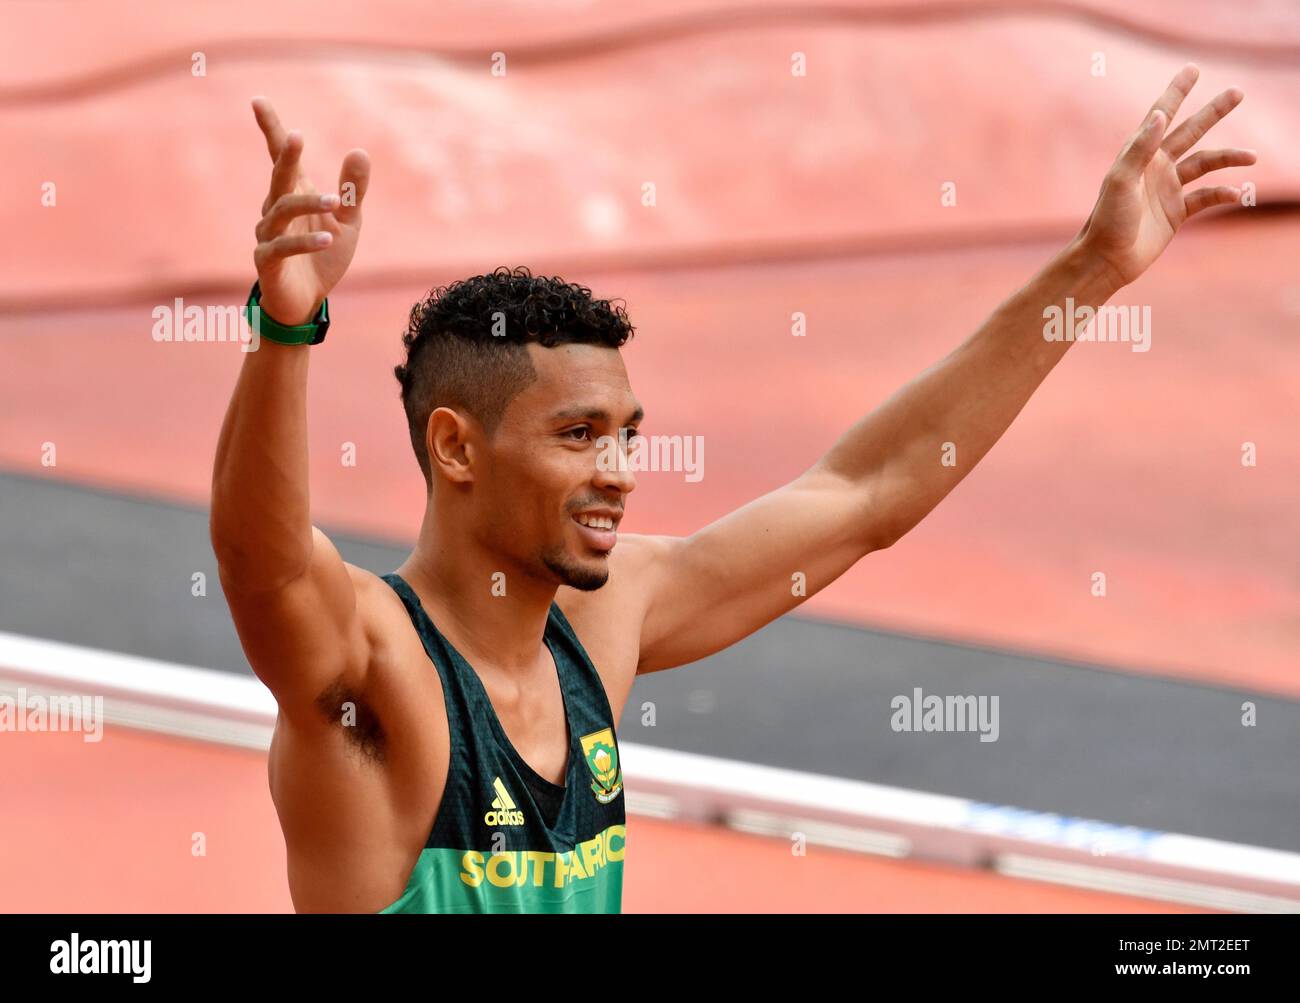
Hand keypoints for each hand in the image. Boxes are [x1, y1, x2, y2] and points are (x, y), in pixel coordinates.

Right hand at [250, 97, 370, 325]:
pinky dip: (306, 242)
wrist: (306, 302)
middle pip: (279, 177)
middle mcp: (276, 210)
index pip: (280, 158)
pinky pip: (284, 247)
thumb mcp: (348, 222)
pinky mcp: (267, 261)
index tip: (258, 100)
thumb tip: (359, 150)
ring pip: (283, 211)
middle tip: (297, 137)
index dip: (271, 130)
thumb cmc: (324, 258)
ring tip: (335, 201)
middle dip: (287, 156)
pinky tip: (327, 238)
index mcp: (294, 195)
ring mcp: (269, 235)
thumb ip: (353, 190)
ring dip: (309, 203)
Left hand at [1077, 64, 1253, 288]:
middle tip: (1238, 92)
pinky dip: (1223, 193)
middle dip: (1214, 112)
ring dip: (1229, 158)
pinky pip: (1207, 196)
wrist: (1108, 260)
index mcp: (1140, 154)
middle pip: (1192, 132)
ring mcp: (1168, 188)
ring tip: (1252, 157)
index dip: (1177, 92)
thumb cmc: (1107, 219)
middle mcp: (1157, 167)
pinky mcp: (1177, 212)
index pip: (1162, 115)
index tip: (1193, 69)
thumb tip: (1162, 115)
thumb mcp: (1121, 181)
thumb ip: (1140, 148)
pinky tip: (1237, 195)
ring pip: (1206, 164)